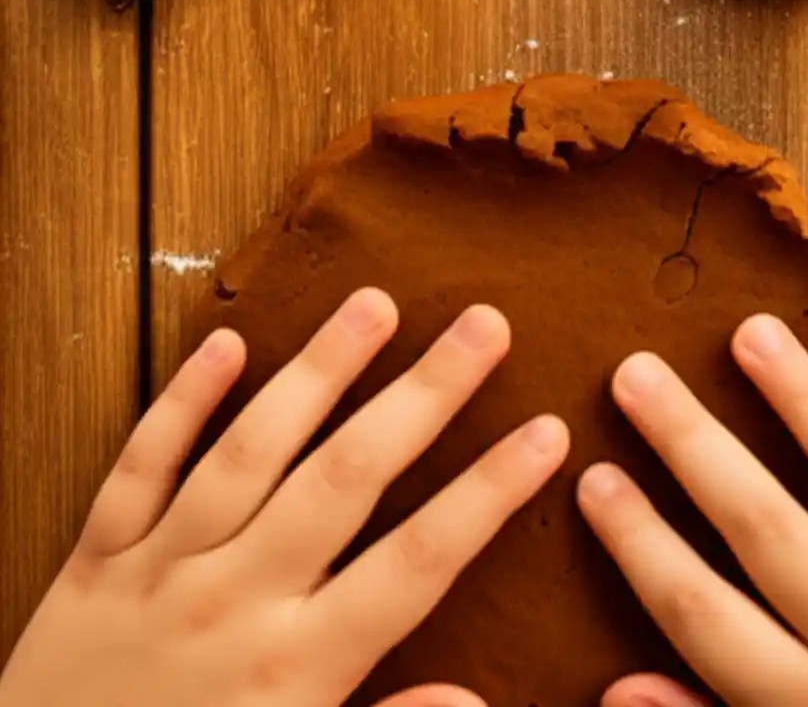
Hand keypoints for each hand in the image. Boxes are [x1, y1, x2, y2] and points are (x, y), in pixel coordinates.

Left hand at [0, 289, 568, 706]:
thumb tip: (476, 702)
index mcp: (300, 665)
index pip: (418, 560)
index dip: (487, 492)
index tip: (545, 434)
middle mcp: (237, 601)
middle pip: (346, 479)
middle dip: (423, 396)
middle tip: (481, 326)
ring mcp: (161, 571)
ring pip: (250, 453)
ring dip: (318, 373)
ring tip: (374, 305)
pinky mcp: (96, 561)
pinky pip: (139, 469)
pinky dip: (179, 404)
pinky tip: (226, 345)